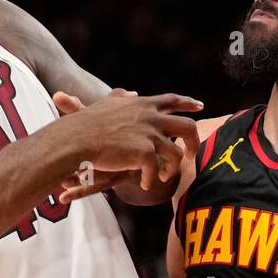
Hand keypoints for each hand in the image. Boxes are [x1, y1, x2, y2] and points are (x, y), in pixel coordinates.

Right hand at [52, 90, 201, 193]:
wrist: (77, 139)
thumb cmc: (86, 124)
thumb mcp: (106, 104)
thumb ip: (121, 97)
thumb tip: (132, 94)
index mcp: (143, 105)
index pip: (172, 100)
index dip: (188, 103)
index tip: (200, 106)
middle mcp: (151, 117)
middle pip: (187, 126)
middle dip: (194, 142)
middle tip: (191, 155)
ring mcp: (149, 135)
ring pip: (176, 154)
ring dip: (172, 168)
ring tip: (163, 177)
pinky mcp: (144, 153)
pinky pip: (156, 170)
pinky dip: (151, 179)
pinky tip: (144, 184)